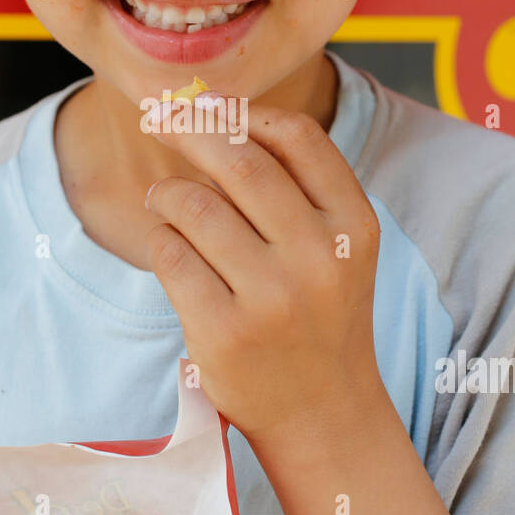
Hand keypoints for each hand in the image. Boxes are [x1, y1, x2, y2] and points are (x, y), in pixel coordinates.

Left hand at [143, 94, 384, 444]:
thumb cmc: (319, 312)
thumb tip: (218, 113)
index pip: (297, 138)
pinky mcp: (223, 332)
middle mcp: (319, 258)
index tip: (206, 103)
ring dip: (167, 193)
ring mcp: (271, 298)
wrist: (323, 412)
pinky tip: (170, 247)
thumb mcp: (338, 247)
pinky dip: (160, 239)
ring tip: (164, 200)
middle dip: (188, 129)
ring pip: (193, 204)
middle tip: (159, 119)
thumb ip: (298, 187)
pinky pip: (169, 254)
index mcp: (354, 226)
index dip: (243, 111)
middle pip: (238, 160)